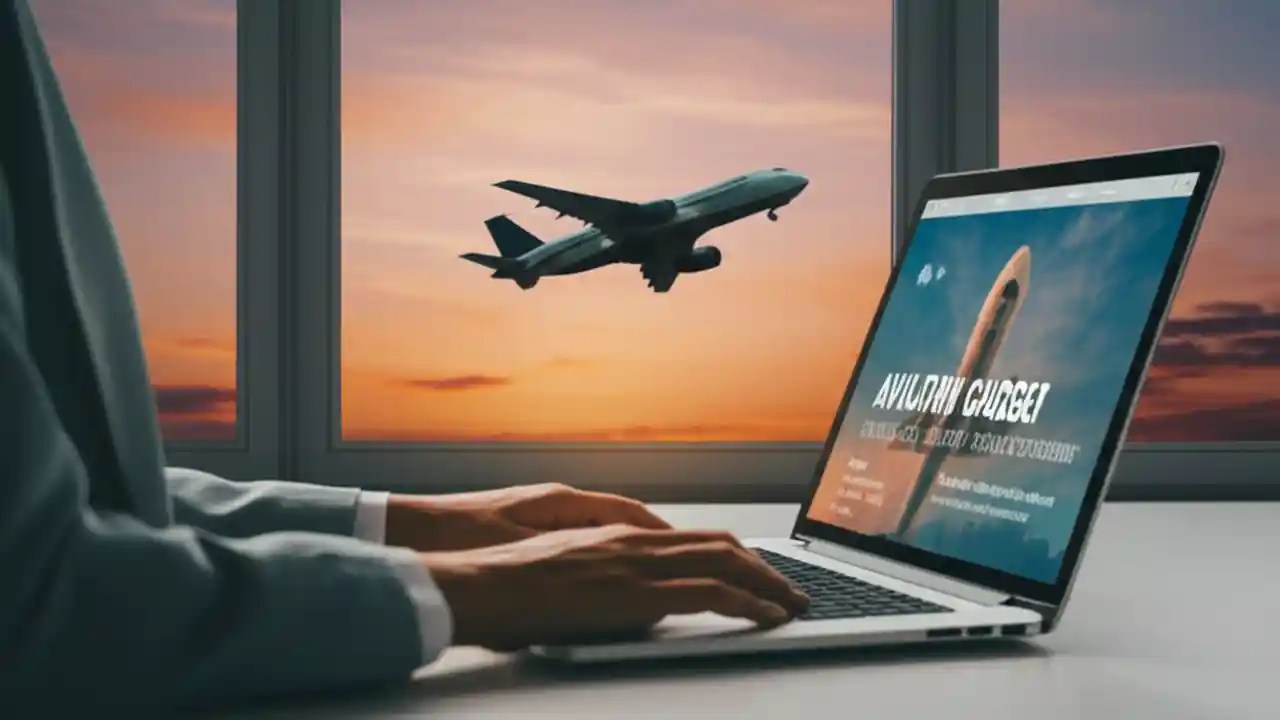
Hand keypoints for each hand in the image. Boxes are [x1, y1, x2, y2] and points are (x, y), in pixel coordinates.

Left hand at [386, 482, 670, 551]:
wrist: (412, 527)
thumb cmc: (459, 534)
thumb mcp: (519, 548)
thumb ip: (565, 553)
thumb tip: (605, 558)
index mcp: (560, 500)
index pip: (625, 511)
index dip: (659, 529)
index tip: (685, 545)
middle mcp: (555, 499)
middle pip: (618, 515)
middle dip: (652, 534)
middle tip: (682, 553)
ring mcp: (541, 508)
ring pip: (599, 522)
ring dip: (626, 539)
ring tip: (652, 559)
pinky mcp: (526, 521)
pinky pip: (577, 531)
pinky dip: (599, 544)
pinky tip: (604, 563)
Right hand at [422, 524, 809, 649]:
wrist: (480, 584)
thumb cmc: (508, 586)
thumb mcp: (565, 573)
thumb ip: (605, 581)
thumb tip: (636, 607)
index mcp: (617, 534)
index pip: (691, 537)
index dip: (730, 553)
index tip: (753, 569)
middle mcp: (636, 540)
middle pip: (719, 543)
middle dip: (760, 565)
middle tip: (787, 586)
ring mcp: (640, 562)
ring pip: (725, 560)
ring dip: (766, 581)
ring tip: (791, 601)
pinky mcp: (639, 591)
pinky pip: (711, 592)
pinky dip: (749, 601)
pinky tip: (767, 615)